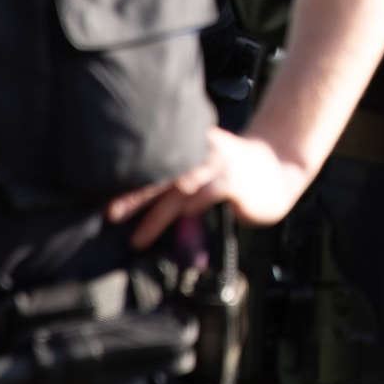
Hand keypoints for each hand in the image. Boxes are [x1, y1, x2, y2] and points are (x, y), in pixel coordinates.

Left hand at [109, 128, 309, 246]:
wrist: (280, 168)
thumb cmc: (237, 175)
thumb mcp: (205, 176)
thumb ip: (179, 188)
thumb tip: (142, 209)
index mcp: (191, 145)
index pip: (156, 161)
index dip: (130, 178)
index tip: (103, 192)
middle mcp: (202, 151)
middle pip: (162, 173)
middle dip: (134, 195)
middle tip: (109, 214)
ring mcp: (219, 165)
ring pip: (180, 188)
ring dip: (156, 214)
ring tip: (137, 238)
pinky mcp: (234, 182)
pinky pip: (209, 193)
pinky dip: (193, 206)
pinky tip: (181, 219)